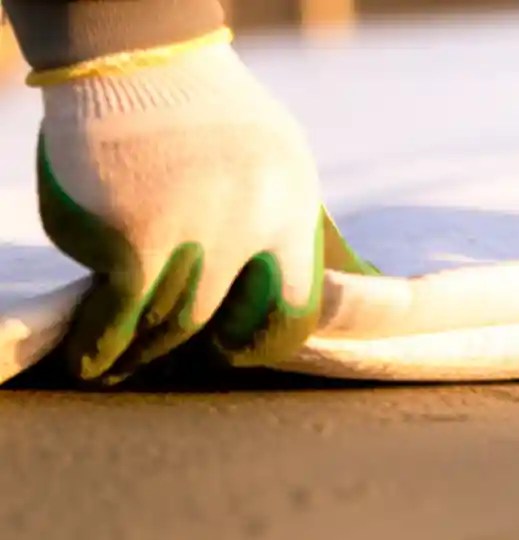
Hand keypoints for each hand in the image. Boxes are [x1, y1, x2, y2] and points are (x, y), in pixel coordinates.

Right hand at [33, 32, 366, 383]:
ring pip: (168, 323)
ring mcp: (195, 236)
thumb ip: (278, 222)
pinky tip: (89, 360)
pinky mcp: (134, 238)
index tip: (230, 349)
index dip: (259, 340)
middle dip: (187, 350)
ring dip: (139, 353)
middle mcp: (251, 230)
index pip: (294, 311)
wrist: (138, 56)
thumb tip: (279, 284)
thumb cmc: (205, 109)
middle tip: (163, 361)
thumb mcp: (275, 162)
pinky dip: (99, 344)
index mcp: (291, 212)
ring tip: (119, 368)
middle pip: (217, 321)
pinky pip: (117, 313)